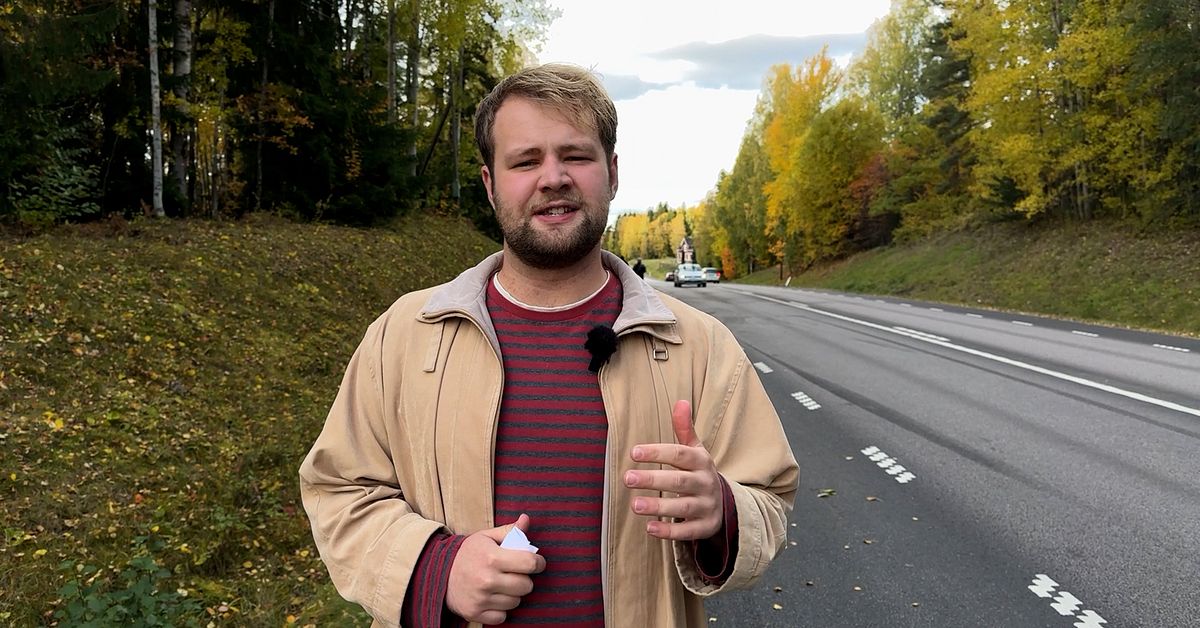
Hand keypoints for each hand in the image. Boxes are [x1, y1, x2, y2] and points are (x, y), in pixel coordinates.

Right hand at [446, 513, 545, 624]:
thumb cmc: (468, 554)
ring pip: (516, 602)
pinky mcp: (476, 613)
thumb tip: (526, 519)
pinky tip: (493, 597)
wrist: (439, 575)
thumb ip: (509, 530)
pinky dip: (501, 609)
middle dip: (525, 579)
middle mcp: (487, 579)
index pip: (530, 563)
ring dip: (513, 594)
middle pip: (526, 585)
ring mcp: (481, 598)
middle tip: (516, 574)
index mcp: (492, 557)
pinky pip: (503, 616)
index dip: (538, 562)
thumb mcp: (486, 537)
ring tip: (502, 585)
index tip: (536, 562)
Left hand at [625, 400, 723, 540]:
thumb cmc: (699, 472)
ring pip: (683, 508)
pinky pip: (688, 532)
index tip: (633, 452)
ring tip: (634, 505)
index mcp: (701, 461)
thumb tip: (681, 401)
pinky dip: (670, 532)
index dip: (657, 452)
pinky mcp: (705, 527)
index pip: (679, 455)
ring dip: (658, 506)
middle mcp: (706, 483)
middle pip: (679, 481)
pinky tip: (650, 528)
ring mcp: (707, 506)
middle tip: (627, 478)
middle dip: (653, 480)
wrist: (725, 502)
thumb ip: (685, 428)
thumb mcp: (696, 450)